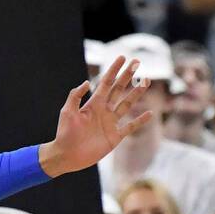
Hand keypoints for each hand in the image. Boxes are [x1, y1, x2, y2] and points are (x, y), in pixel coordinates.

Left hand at [39, 56, 151, 176]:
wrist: (66, 156)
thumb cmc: (64, 134)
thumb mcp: (67, 112)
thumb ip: (75, 96)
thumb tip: (87, 82)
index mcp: (93, 104)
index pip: (106, 83)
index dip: (114, 70)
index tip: (122, 57)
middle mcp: (103, 111)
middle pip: (119, 90)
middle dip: (127, 76)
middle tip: (137, 62)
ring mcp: (110, 123)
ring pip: (127, 104)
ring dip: (137, 93)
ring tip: (146, 81)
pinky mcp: (114, 137)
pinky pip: (130, 127)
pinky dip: (140, 121)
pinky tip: (150, 113)